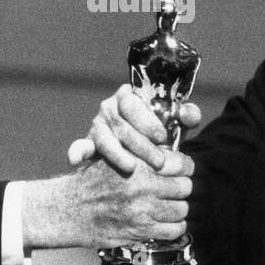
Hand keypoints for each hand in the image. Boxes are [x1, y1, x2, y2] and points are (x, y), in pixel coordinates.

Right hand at [21, 151, 193, 249]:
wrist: (70, 210)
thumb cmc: (90, 181)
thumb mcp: (112, 155)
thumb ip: (140, 152)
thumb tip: (170, 152)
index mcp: (138, 164)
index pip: (181, 164)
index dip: (184, 167)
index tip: (181, 170)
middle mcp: (143, 186)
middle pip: (185, 186)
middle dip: (180, 187)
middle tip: (172, 189)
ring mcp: (143, 211)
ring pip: (182, 209)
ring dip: (177, 208)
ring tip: (167, 205)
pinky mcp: (142, 231)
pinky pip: (175, 229)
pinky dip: (174, 226)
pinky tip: (165, 221)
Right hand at [67, 84, 201, 172]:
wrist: (139, 152)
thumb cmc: (160, 134)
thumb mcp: (173, 124)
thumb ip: (185, 116)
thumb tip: (189, 115)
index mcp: (130, 96)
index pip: (134, 104)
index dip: (147, 121)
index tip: (163, 138)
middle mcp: (110, 107)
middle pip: (121, 124)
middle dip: (140, 144)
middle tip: (159, 162)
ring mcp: (97, 125)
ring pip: (104, 138)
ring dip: (117, 154)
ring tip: (131, 168)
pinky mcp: (88, 143)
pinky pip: (79, 146)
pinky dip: (77, 151)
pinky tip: (75, 160)